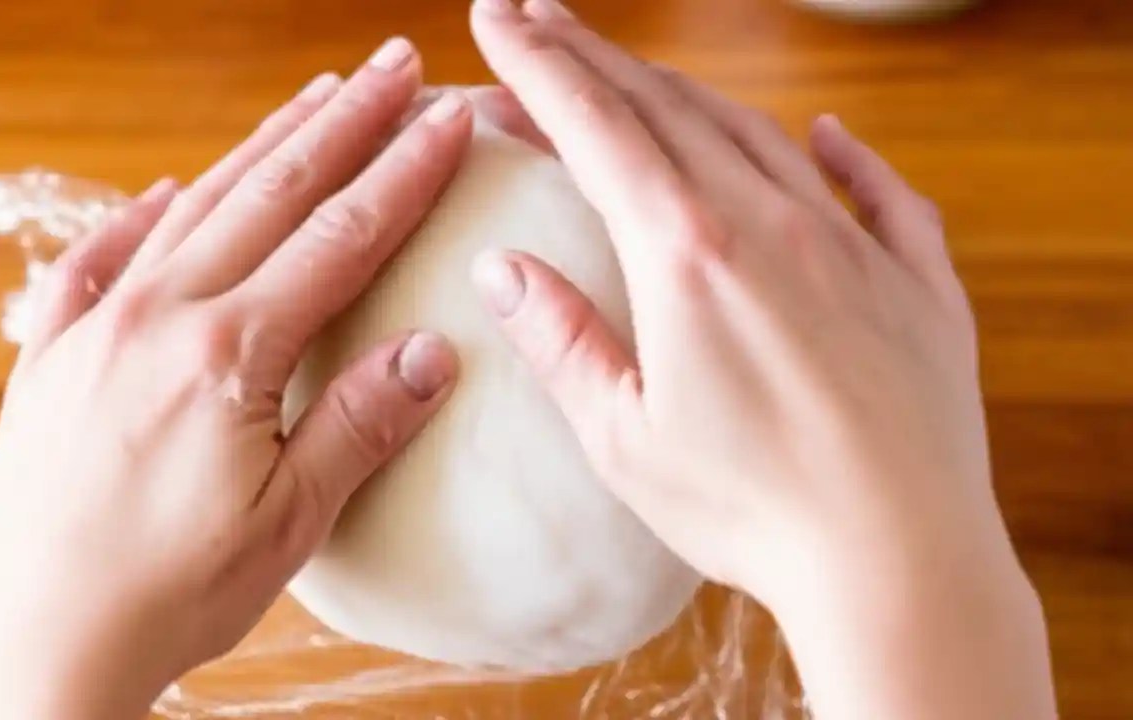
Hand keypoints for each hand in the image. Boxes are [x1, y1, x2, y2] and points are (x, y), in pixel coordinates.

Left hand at [0, 38, 470, 719]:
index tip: (446, 119)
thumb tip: (437, 348)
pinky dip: (137, 216)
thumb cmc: (172, 593)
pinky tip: (166, 189)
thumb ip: (361, 422)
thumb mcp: (290, 520)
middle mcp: (154, 316)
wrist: (39, 643)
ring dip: (260, 147)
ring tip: (314, 97)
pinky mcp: (52, 356)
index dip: (401, 174)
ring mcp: (94, 328)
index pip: (338, 240)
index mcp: (224, 353)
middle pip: (268, 194)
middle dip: (342, 124)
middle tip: (393, 63)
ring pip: (192, 209)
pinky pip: (94, 261)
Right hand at [467, 2, 1053, 718]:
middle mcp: (772, 222)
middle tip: (541, 17)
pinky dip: (843, 152)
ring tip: (641, 75)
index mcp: (688, 255)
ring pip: (757, 133)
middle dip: (594, 56)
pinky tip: (824, 132)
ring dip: (688, 94)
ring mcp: (851, 243)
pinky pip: (878, 191)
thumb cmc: (752, 511)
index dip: (540, 65)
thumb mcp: (624, 438)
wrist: (900, 560)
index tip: (498, 17)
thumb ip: (561, 340)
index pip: (596, 127)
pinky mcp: (916, 281)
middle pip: (668, 108)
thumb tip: (499, 266)